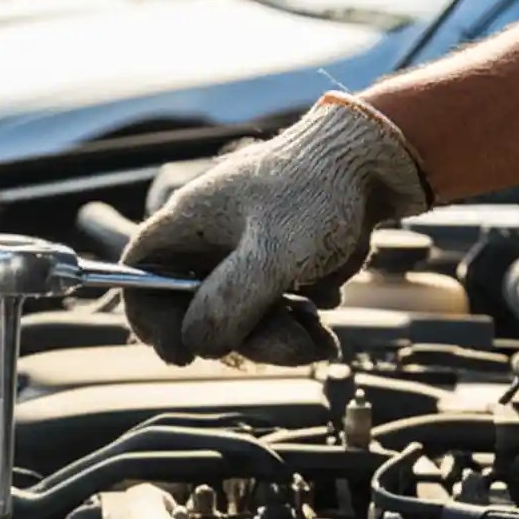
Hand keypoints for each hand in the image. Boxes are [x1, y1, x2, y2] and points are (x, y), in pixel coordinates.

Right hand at [121, 92, 430, 365]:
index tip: (180, 353)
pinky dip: (297, 325)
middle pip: (195, 312)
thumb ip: (229, 303)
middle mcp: (207, 243)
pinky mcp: (275, 270)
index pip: (140, 274)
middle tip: (288, 348)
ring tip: (319, 339)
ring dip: (277, 339)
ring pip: (239, 320)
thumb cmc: (317, 193)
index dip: (150, 319)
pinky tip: (325, 315)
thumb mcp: (272, 252)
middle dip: (242, 340)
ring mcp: (242, 258)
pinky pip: (271, 314)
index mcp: (187, 224)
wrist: (378, 165)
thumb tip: (197, 345)